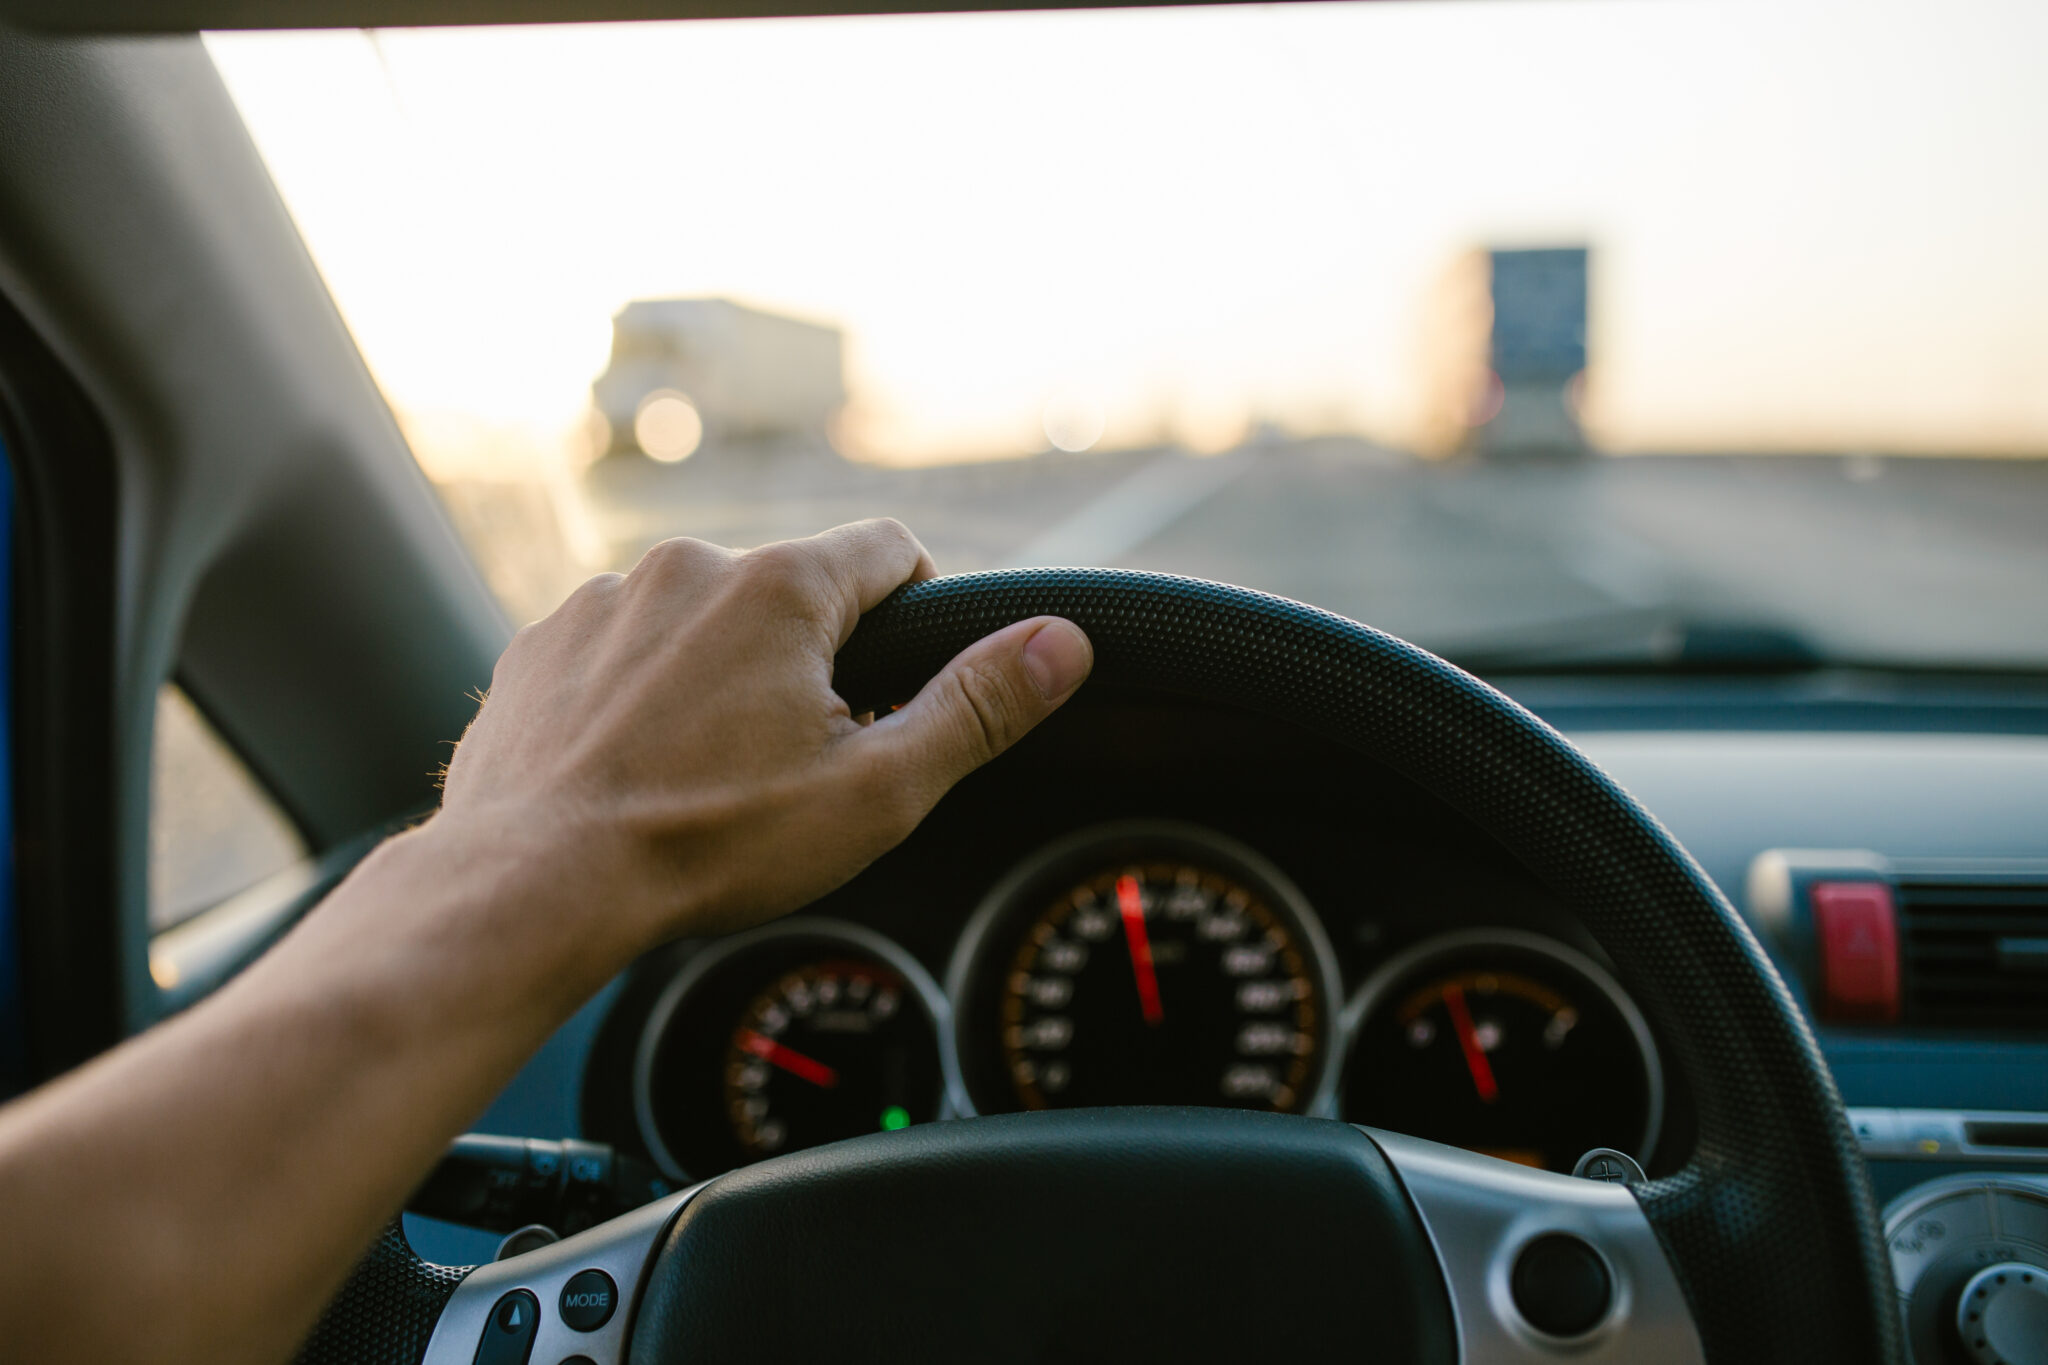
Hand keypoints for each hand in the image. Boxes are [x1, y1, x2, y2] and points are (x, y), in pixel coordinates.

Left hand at [436, 519, 1092, 952]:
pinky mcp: (539, 649)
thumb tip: (1064, 641)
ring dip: (719, 677)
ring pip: (699, 623)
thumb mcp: (876, 789)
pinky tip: (638, 772)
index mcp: (778, 585)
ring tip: (707, 777)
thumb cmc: (706, 843)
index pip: (890, 550)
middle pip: (789, 592)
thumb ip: (977, 706)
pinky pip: (619, 653)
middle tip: (801, 761)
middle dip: (810, 661)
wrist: (530, 887)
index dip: (918, 613)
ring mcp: (601, 604)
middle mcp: (685, 567)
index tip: (903, 684)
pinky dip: (640, 698)